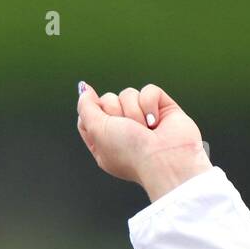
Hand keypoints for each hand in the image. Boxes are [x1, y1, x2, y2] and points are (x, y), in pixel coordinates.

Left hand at [75, 82, 210, 201]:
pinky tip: (157, 122)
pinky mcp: (163, 110)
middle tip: (128, 130)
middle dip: (115, 112)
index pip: (88, 116)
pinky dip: (150, 104)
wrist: (165, 160)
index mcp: (104, 143)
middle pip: (108, 100)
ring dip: (134, 111)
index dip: (92, 114)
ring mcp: (144, 120)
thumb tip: (84, 88)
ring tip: (146, 129)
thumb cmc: (129, 152)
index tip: (100, 124)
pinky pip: (149, 90)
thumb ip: (86, 107)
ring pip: (128, 94)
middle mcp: (124, 132)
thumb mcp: (96, 130)